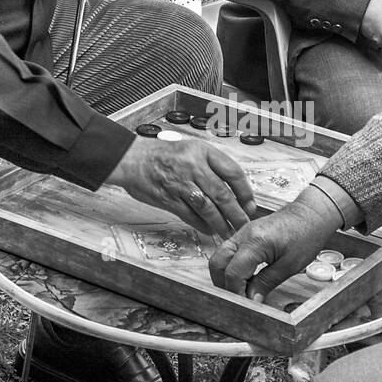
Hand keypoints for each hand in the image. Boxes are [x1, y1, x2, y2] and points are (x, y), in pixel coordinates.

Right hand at [106, 136, 256, 235]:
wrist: (132, 158)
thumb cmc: (162, 154)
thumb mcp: (191, 149)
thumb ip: (212, 165)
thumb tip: (234, 188)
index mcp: (203, 152)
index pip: (233, 172)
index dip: (245, 192)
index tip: (250, 205)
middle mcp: (194, 167)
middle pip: (223, 194)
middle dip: (237, 213)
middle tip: (244, 224)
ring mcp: (181, 184)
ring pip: (208, 208)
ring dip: (221, 223)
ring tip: (229, 232)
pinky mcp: (169, 199)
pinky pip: (190, 216)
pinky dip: (202, 225)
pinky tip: (209, 230)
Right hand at [210, 188, 341, 303]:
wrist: (311, 214)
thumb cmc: (306, 236)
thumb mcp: (289, 266)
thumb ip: (266, 283)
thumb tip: (251, 300)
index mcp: (255, 242)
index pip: (232, 273)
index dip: (236, 292)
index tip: (244, 304)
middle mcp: (243, 235)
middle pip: (217, 263)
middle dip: (223, 284)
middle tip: (238, 298)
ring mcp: (242, 232)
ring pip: (219, 256)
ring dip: (225, 275)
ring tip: (241, 289)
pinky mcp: (244, 234)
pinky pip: (228, 251)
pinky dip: (231, 266)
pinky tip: (246, 277)